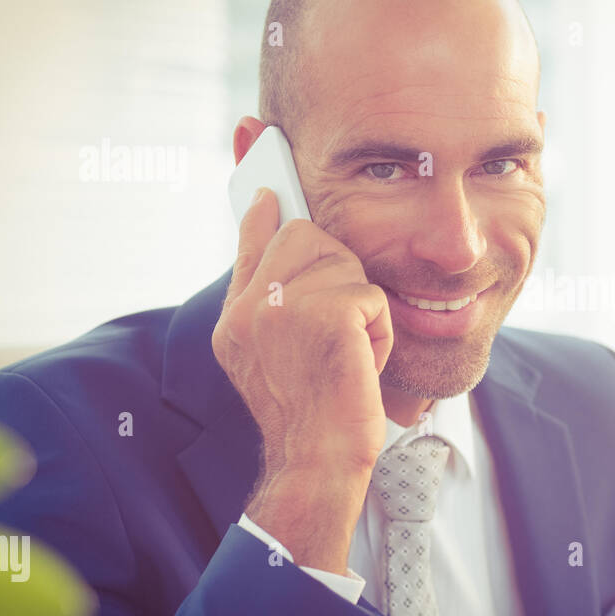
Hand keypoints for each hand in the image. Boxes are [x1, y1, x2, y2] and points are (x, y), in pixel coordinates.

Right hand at [212, 188, 391, 570]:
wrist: (318, 461)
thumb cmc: (313, 411)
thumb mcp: (275, 351)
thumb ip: (272, 292)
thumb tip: (271, 215)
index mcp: (235, 316)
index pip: (253, 235)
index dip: (266, 201)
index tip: (260, 154)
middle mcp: (248, 308)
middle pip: (306, 233)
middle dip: (337, 267)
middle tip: (339, 323)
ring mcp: (282, 310)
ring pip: (343, 261)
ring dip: (360, 306)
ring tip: (346, 352)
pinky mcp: (324, 317)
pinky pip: (370, 295)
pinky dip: (378, 331)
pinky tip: (360, 365)